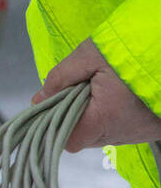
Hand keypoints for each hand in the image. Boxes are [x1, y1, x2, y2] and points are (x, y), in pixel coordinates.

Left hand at [32, 37, 160, 152]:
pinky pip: (123, 128)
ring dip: (97, 116)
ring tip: (106, 90)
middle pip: (85, 137)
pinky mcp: (151, 130)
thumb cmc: (135, 47)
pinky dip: (116, 115)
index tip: (56, 104)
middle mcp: (122, 134)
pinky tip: (122, 96)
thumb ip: (61, 77)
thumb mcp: (91, 54)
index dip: (56, 123)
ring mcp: (139, 134)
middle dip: (77, 116)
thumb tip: (39, 99)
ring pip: (103, 132)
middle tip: (83, 90)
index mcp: (104, 120)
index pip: (66, 140)